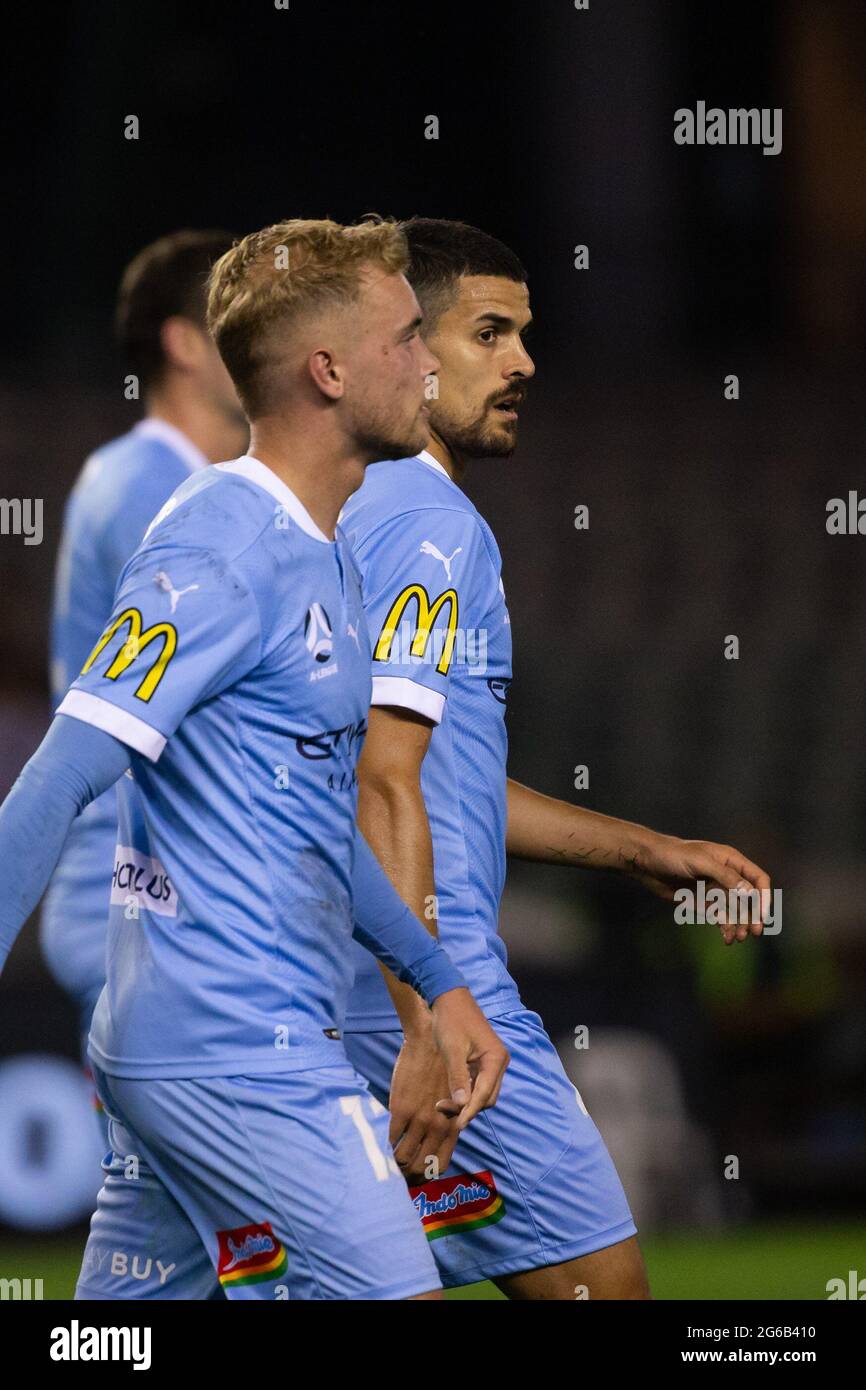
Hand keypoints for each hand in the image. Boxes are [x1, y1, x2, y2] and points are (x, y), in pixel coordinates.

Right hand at [388, 1029, 461, 1184]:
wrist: (429, 1039)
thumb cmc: (444, 1066)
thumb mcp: (454, 1098)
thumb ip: (448, 1121)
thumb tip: (436, 1142)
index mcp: (453, 1124)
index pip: (440, 1164)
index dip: (427, 1175)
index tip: (416, 1176)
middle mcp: (437, 1126)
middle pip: (420, 1167)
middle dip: (409, 1175)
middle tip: (400, 1173)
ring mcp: (418, 1119)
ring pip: (403, 1157)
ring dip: (395, 1163)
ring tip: (389, 1162)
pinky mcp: (400, 1108)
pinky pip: (390, 1138)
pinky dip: (385, 1145)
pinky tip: (382, 1143)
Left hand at [429, 988, 508, 1129]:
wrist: (448, 997)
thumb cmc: (450, 1020)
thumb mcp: (452, 1050)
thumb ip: (458, 1077)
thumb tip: (463, 1105)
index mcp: (496, 1058)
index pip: (485, 1094)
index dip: (470, 1111)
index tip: (456, 1125)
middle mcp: (499, 1062)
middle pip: (487, 1097)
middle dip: (467, 1108)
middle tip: (442, 1110)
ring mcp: (493, 1062)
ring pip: (483, 1093)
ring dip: (466, 1102)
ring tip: (443, 1104)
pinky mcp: (484, 1061)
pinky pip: (479, 1084)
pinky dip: (466, 1093)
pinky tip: (451, 1095)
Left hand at [628, 831, 771, 945]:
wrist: (648, 863)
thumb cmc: (674, 856)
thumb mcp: (701, 863)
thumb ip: (726, 877)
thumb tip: (751, 892)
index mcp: (731, 861)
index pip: (758, 879)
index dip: (764, 897)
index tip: (761, 916)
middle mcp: (728, 876)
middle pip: (750, 898)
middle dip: (753, 915)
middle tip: (753, 932)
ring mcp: (717, 890)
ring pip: (737, 911)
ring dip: (740, 924)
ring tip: (738, 937)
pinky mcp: (705, 902)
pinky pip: (721, 917)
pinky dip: (726, 928)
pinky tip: (727, 939)